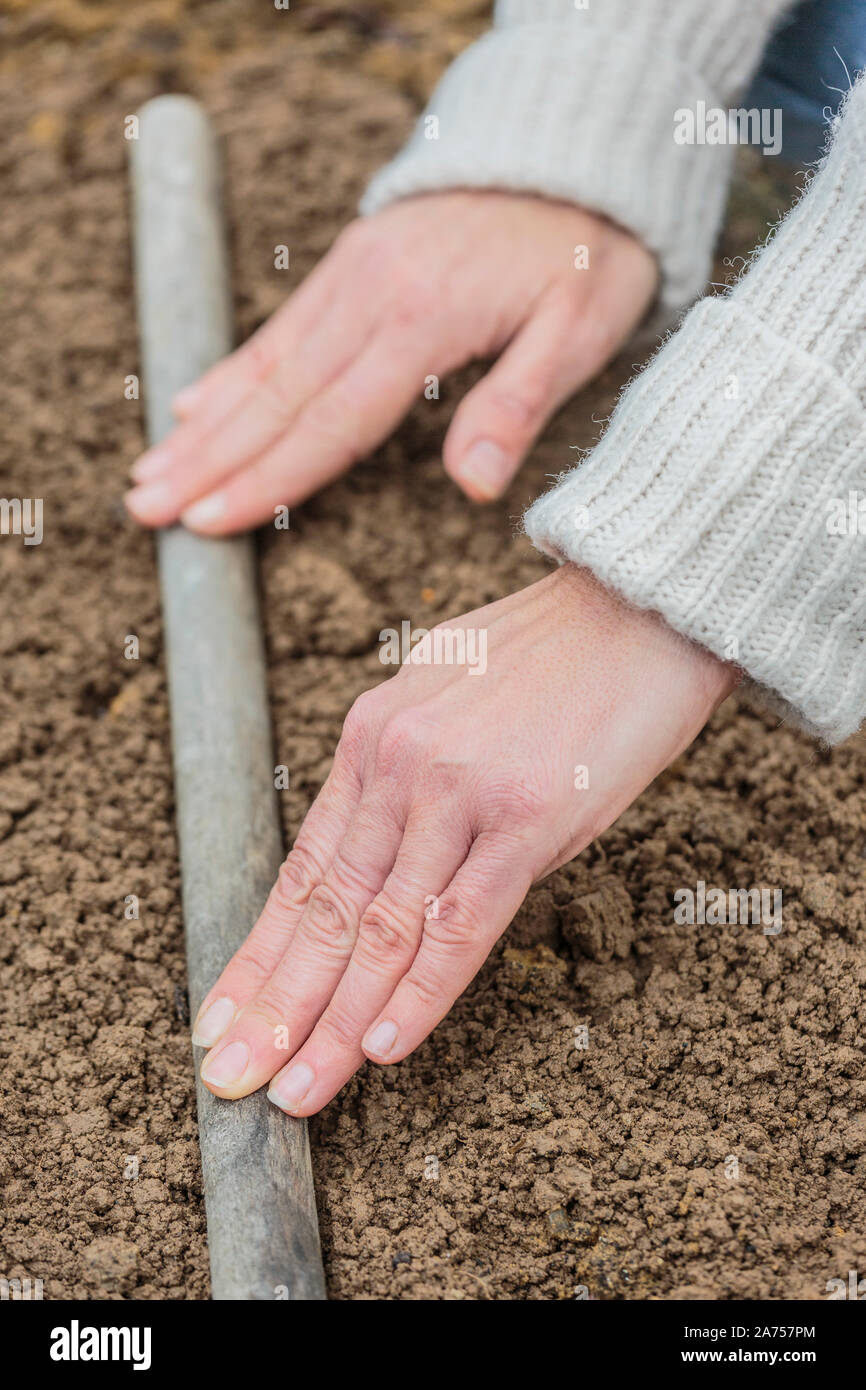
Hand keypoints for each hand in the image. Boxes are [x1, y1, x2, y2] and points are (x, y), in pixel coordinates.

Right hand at [125, 192, 657, 531]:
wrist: (571, 151)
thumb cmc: (588, 252)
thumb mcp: (581, 329)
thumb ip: (519, 403)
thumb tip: (473, 486)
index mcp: (423, 323)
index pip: (332, 422)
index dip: (269, 480)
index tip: (210, 522)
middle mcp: (370, 297)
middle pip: (278, 397)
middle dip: (209, 461)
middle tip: (145, 508)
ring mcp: (353, 275)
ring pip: (265, 364)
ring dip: (205, 425)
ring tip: (148, 471)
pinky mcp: (351, 262)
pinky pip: (279, 328)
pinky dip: (230, 371)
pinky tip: (193, 404)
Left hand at [192, 565, 736, 1113]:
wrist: (640, 608)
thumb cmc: (553, 658)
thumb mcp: (444, 702)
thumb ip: (407, 783)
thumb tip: (392, 867)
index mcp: (372, 738)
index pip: (304, 871)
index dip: (260, 955)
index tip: (222, 1018)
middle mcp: (399, 763)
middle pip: (327, 910)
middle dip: (277, 1006)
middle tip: (232, 1080)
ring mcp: (457, 790)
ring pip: (383, 928)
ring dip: (336, 1022)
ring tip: (296, 1092)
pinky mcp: (525, 816)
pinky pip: (462, 922)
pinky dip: (422, 992)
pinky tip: (385, 1048)